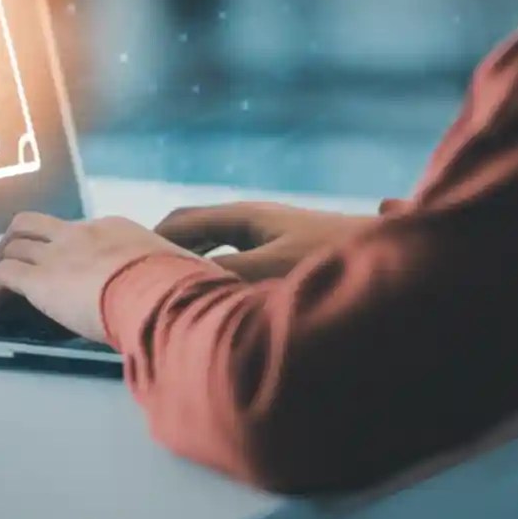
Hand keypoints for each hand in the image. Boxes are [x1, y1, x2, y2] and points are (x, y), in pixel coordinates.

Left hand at [0, 213, 193, 341]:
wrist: (166, 294)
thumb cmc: (184, 288)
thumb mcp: (190, 273)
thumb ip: (188, 277)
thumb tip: (216, 287)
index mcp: (117, 231)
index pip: (80, 231)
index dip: (66, 249)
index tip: (68, 272)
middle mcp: (83, 234)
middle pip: (32, 224)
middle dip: (17, 242)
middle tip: (15, 266)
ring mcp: (60, 254)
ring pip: (12, 243)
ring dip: (1, 264)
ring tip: (1, 289)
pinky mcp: (42, 281)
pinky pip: (4, 276)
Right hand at [155, 202, 374, 280]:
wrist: (392, 251)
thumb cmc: (331, 259)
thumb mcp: (270, 270)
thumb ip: (223, 275)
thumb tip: (180, 284)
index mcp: (242, 217)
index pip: (180, 223)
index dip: (149, 242)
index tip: (125, 266)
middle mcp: (251, 221)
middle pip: (193, 232)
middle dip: (165, 252)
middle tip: (139, 282)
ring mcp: (268, 236)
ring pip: (213, 248)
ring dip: (190, 266)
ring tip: (168, 295)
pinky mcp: (283, 255)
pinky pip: (233, 262)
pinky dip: (215, 277)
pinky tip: (216, 302)